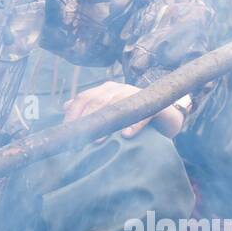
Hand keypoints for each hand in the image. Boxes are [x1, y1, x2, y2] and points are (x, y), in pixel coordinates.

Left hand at [63, 81, 183, 141]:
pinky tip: (126, 136)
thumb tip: (65, 106)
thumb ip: (90, 110)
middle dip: (88, 119)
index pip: (84, 97)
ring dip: (108, 123)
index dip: (73, 113)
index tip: (66, 130)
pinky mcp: (156, 106)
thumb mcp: (110, 113)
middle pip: (98, 101)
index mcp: (106, 90)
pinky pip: (143, 114)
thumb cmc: (132, 117)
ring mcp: (138, 95)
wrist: (166, 118)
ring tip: (98, 141)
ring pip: (119, 105)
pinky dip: (134, 125)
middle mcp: (119, 89)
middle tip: (82, 138)